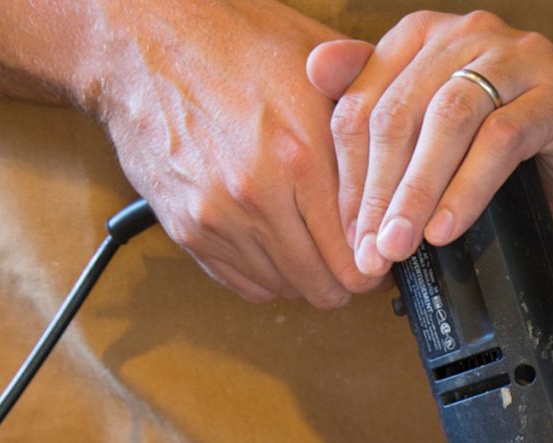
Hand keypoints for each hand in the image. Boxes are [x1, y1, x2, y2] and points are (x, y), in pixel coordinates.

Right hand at [86, 0, 381, 306]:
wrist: (144, 43)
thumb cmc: (232, 44)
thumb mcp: (316, 63)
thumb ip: (368, 115)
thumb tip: (408, 164)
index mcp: (299, 156)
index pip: (356, 254)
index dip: (377, 266)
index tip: (381, 260)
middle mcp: (257, 196)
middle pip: (324, 284)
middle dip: (348, 281)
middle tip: (357, 266)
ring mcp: (219, 219)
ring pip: (287, 289)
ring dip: (308, 279)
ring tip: (317, 252)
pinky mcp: (189, 231)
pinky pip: (246, 285)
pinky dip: (270, 277)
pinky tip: (280, 249)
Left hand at [306, 11, 552, 277]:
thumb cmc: (512, 150)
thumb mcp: (436, 140)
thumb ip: (381, 113)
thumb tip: (314, 74)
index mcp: (423, 42)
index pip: (363, 105)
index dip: (349, 178)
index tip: (347, 239)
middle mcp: (466, 37)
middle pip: (400, 112)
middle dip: (379, 192)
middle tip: (370, 251)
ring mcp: (515, 59)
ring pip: (448, 121)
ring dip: (418, 191)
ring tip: (402, 245)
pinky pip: (501, 140)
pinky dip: (468, 189)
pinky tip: (447, 228)